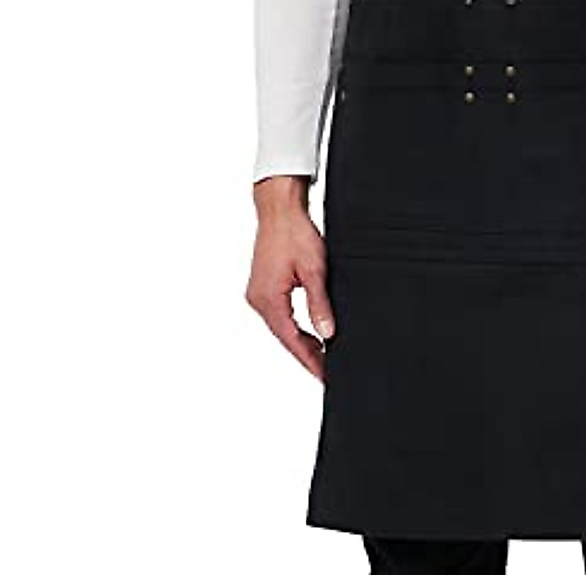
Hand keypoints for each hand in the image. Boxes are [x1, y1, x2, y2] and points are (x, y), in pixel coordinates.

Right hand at [245, 175, 334, 381]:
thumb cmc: (294, 234)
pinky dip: (293, 327)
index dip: (309, 359)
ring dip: (299, 341)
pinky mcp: (262, 288)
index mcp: (268, 299)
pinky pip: (278, 316)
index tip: (324, 375)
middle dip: (306, 354)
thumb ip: (319, 304)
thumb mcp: (314, 270)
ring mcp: (257, 294)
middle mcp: (258, 300)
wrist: (279, 210)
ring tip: (321, 356)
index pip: (291, 340)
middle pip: (285, 337)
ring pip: (281, 328)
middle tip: (327, 370)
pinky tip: (307, 332)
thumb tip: (327, 333)